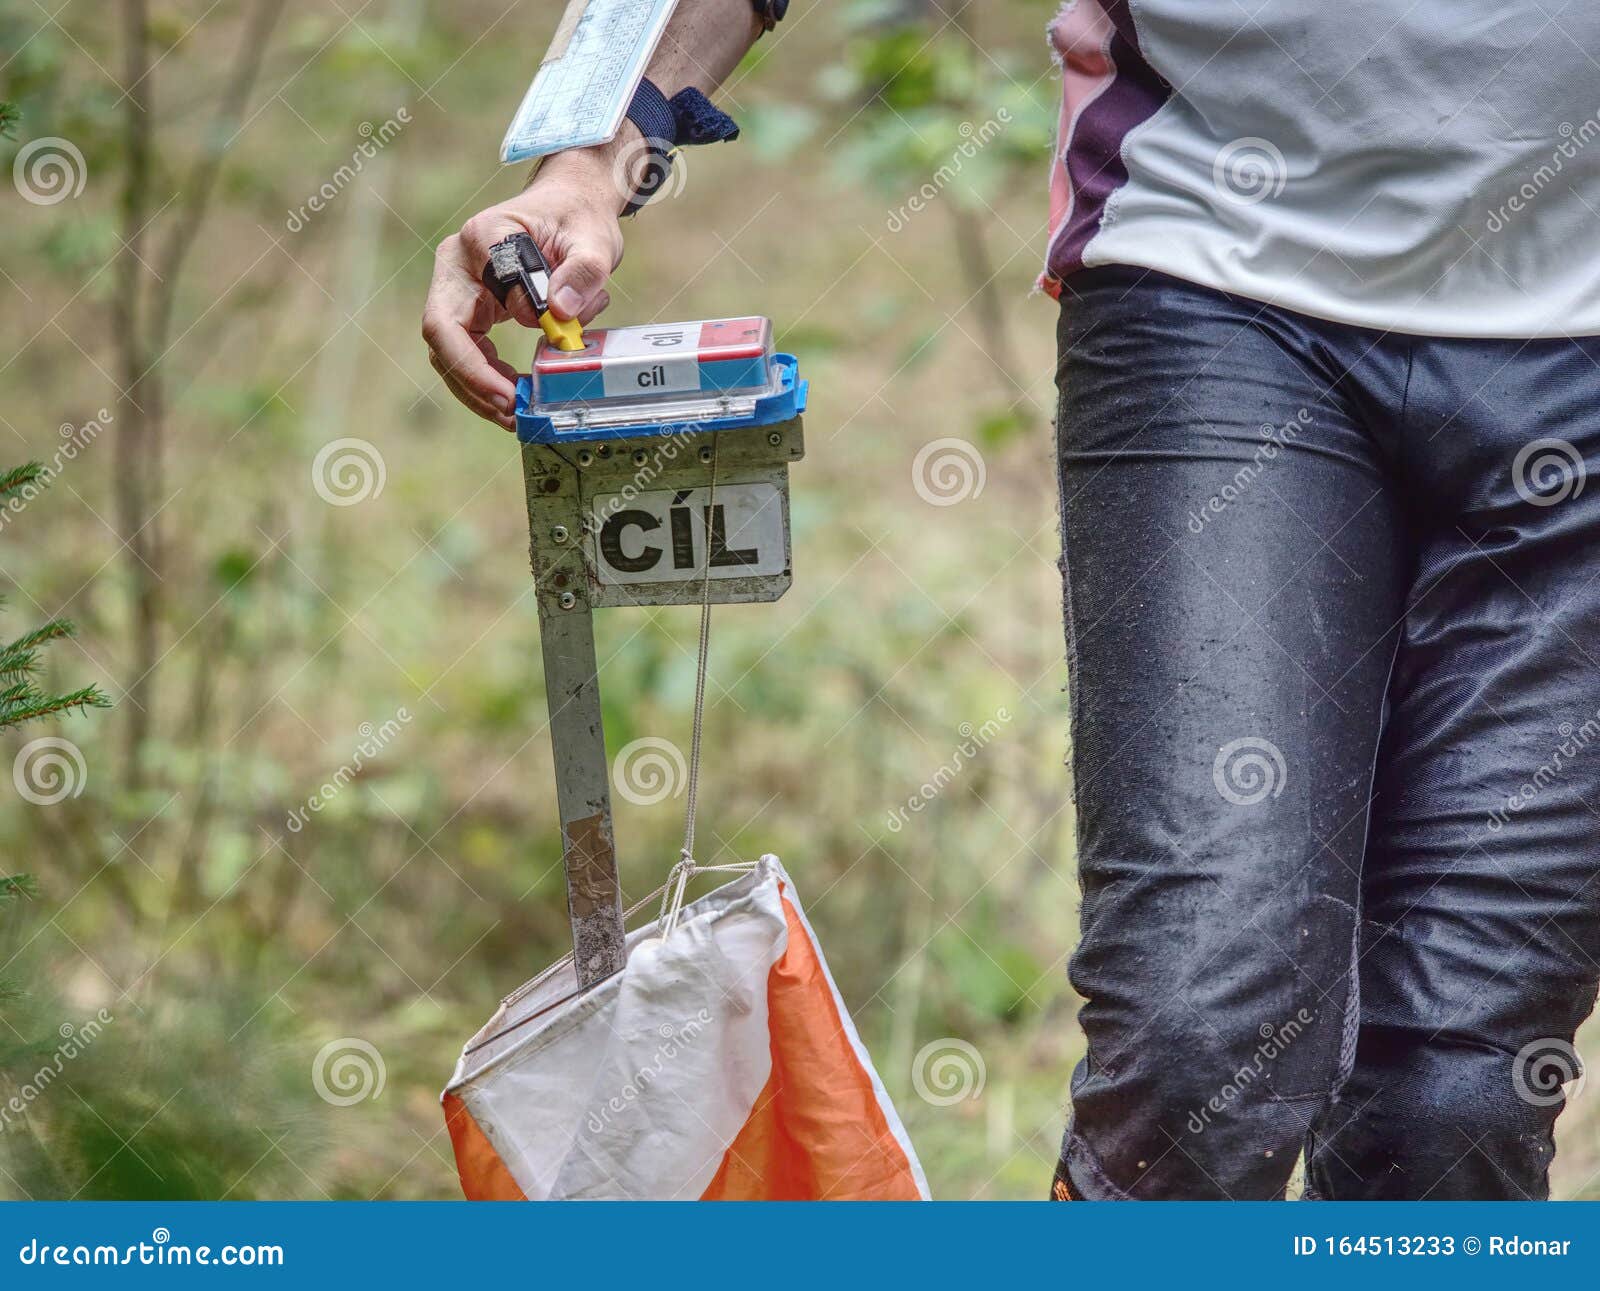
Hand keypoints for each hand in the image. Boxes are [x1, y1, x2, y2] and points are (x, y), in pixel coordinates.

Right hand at [423, 143, 631, 429]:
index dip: (481, 356)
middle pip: (441, 333)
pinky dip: (488, 378)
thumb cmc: (580, 219)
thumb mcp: (595, 241)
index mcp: (483, 239)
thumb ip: (582, 273)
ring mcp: (459, 285)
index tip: (523, 384)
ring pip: (448, 348)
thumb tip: (559, 315)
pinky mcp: (471, 305)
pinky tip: (514, 396)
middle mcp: (458, 263)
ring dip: (477, 388)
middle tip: (510, 413)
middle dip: (472, 380)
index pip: (462, 306)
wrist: (572, 206)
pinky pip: (466, 349)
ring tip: (514, 415)